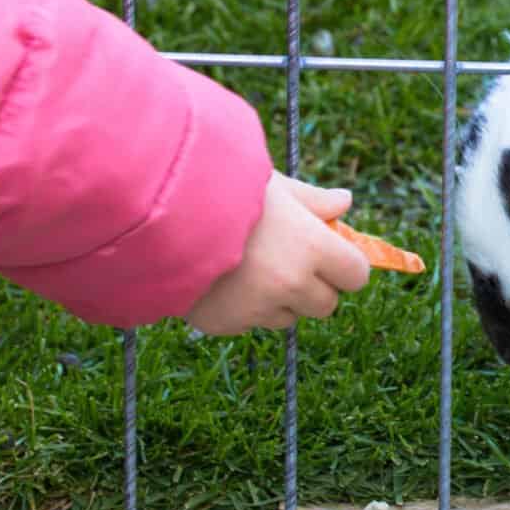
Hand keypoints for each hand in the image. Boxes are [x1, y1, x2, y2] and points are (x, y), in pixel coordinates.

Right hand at [184, 171, 371, 334]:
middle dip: (314, 288)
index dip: (345, 266)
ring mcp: (258, 308)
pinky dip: (242, 309)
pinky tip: (220, 279)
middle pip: (327, 305)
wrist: (153, 214)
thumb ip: (312, 199)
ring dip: (278, 301)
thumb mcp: (272, 184)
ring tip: (247, 267)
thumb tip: (345, 202)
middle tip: (288, 262)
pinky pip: (249, 323)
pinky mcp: (226, 324)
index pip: (357, 275)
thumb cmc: (220, 188)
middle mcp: (292, 283)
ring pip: (288, 317)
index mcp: (312, 247)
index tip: (330, 255)